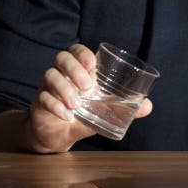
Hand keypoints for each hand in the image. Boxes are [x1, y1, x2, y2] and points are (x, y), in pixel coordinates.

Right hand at [25, 44, 152, 152]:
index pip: (76, 51)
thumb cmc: (80, 117)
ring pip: (50, 75)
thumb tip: (148, 106)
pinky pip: (43, 97)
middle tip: (86, 87)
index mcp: (78, 72)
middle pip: (61, 57)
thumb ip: (121, 108)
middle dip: (74, 69)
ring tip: (76, 105)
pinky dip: (55, 105)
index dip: (82, 53)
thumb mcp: (101, 112)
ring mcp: (48, 88)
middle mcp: (62, 75)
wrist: (56, 136)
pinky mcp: (39, 102)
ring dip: (64, 88)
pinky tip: (66, 116)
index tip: (92, 65)